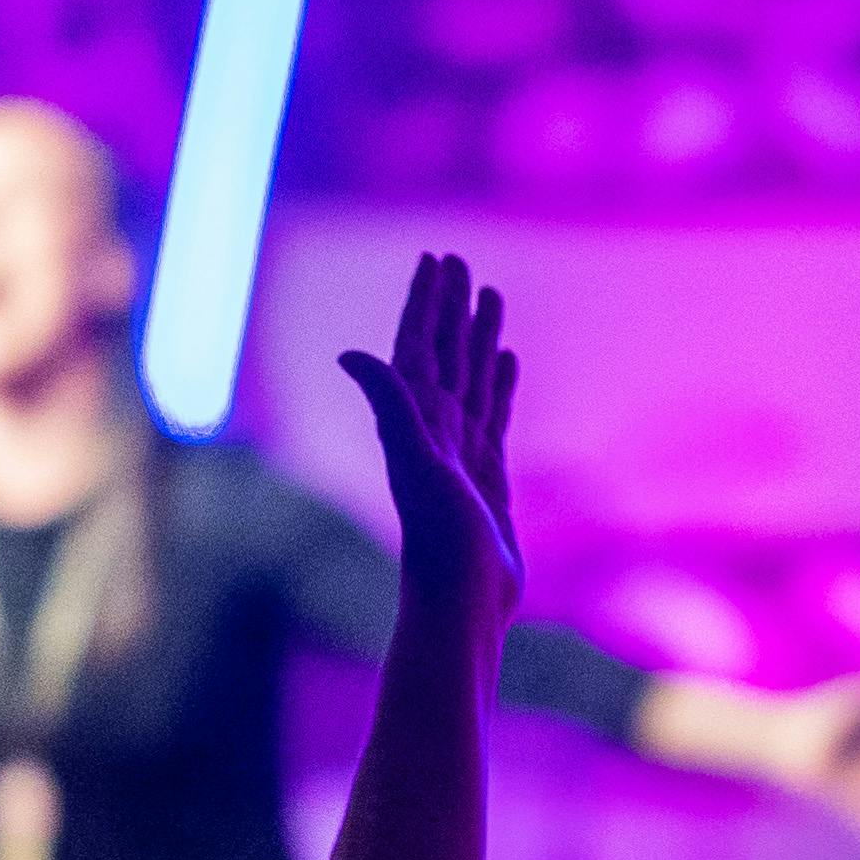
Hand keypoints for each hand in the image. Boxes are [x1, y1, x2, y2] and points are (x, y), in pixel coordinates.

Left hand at [339, 252, 524, 633]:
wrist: (463, 599)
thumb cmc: (439, 538)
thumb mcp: (415, 464)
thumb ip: (390, 406)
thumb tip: (350, 354)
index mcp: (416, 419)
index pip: (420, 346)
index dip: (426, 303)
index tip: (436, 260)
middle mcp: (435, 429)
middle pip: (445, 353)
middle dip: (452, 308)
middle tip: (460, 263)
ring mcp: (462, 451)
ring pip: (472, 378)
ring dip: (479, 338)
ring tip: (492, 297)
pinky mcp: (487, 474)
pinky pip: (495, 413)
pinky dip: (501, 383)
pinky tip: (508, 361)